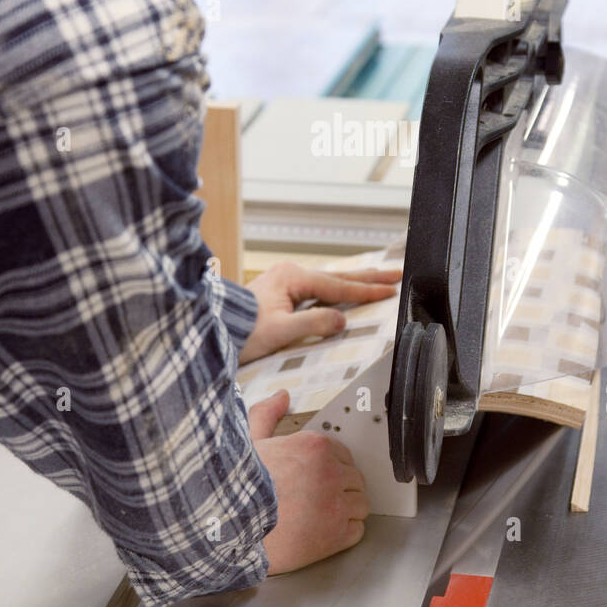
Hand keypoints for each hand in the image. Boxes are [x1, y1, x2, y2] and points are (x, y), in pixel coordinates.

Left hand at [238, 262, 401, 364]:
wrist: (212, 328)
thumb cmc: (240, 331)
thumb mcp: (280, 332)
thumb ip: (314, 324)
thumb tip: (341, 321)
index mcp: (292, 278)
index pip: (338, 287)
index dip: (365, 291)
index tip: (389, 290)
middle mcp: (290, 274)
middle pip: (338, 277)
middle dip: (367, 278)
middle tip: (395, 274)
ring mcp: (285, 282)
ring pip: (328, 283)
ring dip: (353, 283)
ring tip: (377, 280)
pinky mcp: (281, 293)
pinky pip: (317, 290)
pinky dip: (336, 291)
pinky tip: (344, 293)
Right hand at [248, 390, 369, 573]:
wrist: (231, 530)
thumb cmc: (238, 489)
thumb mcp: (249, 443)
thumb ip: (267, 415)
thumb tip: (281, 397)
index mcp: (314, 447)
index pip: (343, 454)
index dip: (330, 468)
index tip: (318, 478)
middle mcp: (330, 473)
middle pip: (355, 480)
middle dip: (340, 489)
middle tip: (318, 499)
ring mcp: (336, 505)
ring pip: (360, 505)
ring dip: (345, 511)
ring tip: (321, 517)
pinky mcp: (336, 535)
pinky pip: (356, 532)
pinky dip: (343, 534)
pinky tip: (324, 532)